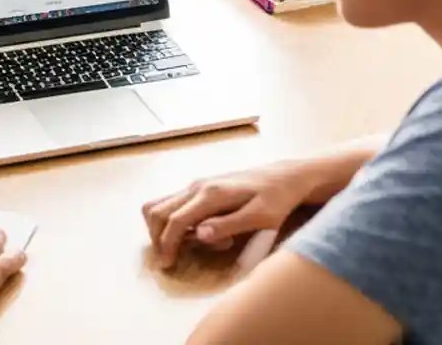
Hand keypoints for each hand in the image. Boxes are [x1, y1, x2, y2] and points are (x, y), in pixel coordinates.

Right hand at [142, 162, 312, 268]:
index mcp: (210, 194)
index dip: (167, 244)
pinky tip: (194, 233)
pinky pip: (172, 204)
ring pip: (160, 204)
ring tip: (182, 246)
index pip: (176, 220)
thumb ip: (229, 225)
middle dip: (157, 238)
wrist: (284, 176)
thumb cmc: (277, 199)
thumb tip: (199, 235)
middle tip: (168, 259)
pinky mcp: (199, 187)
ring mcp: (196, 185)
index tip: (167, 265)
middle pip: (157, 210)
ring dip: (161, 228)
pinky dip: (172, 221)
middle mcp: (196, 186)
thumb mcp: (261, 217)